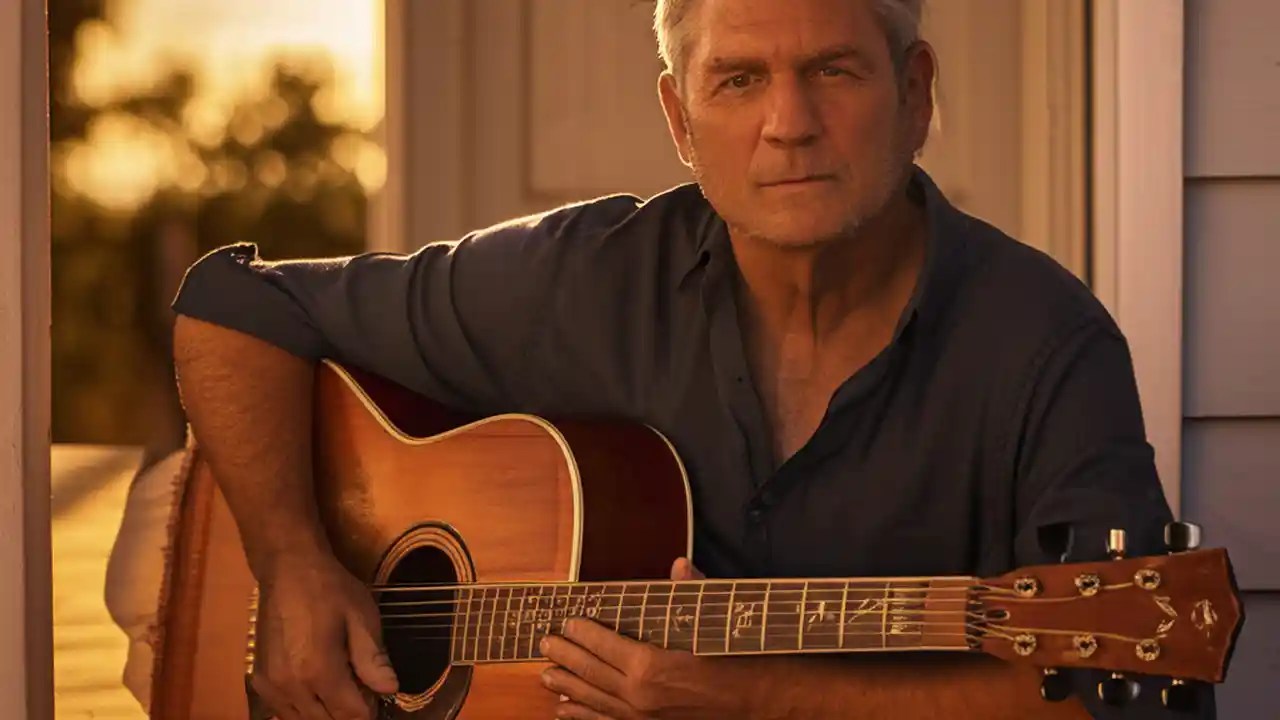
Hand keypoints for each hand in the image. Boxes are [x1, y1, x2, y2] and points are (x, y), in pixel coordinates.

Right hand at [250, 552, 398, 719]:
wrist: (287, 569)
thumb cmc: (329, 589)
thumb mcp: (361, 617)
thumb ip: (373, 658)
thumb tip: (390, 690)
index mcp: (319, 671)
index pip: (351, 715)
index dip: (370, 712)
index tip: (378, 698)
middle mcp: (290, 686)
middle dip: (348, 713)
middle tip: (362, 692)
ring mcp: (270, 685)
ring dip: (326, 714)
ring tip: (341, 689)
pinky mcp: (258, 680)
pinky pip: (284, 711)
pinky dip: (304, 709)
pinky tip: (317, 690)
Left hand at [540, 558, 755, 719]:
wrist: (764, 703)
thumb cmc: (741, 659)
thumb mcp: (715, 622)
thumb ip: (691, 593)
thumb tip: (678, 565)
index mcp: (650, 666)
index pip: (602, 644)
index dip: (581, 632)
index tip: (566, 622)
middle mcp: (639, 697)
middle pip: (590, 672)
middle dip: (564, 656)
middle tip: (544, 643)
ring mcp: (643, 719)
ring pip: (592, 702)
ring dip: (567, 687)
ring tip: (545, 676)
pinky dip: (583, 717)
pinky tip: (566, 711)